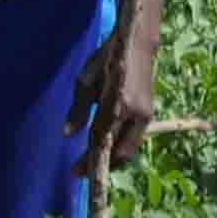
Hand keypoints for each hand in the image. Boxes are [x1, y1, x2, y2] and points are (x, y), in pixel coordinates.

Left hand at [70, 31, 153, 178]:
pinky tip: (106, 149)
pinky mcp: (149, 115)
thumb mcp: (85, 81)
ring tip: (93, 164)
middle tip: (82, 172)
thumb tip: (67, 135)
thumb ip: (78, 110)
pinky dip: (120, 148)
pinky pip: (134, 139)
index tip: (74, 172)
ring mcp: (146, 116)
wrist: (137, 45)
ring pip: (130, 148)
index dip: (88, 159)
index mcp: (118, 105)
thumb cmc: (107, 59)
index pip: (102, 140)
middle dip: (102, 166)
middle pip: (121, 152)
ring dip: (112, 160)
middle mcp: (136, 115)